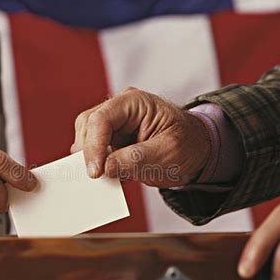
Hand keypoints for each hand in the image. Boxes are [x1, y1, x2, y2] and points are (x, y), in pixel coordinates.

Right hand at [71, 88, 210, 186]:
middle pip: (87, 125)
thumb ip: (137, 159)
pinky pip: (93, 150)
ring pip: (85, 137)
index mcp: (134, 102)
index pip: (101, 119)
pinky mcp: (111, 139)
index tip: (95, 172)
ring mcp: (113, 123)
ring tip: (107, 177)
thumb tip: (107, 168)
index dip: (93, 146)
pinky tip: (111, 175)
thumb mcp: (168, 153)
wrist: (194, 150)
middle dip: (88, 152)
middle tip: (97, 177)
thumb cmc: (186, 144)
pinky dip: (97, 164)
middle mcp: (119, 108)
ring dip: (91, 159)